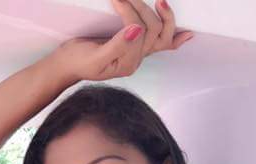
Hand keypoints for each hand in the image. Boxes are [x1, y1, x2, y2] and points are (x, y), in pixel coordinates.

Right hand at [47, 0, 192, 84]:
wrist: (67, 65)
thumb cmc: (77, 60)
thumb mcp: (93, 56)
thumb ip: (116, 45)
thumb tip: (136, 29)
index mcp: (127, 64)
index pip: (138, 32)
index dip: (129, 13)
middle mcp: (137, 59)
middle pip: (153, 29)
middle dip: (141, 9)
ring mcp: (139, 54)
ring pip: (161, 32)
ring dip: (161, 14)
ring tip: (157, 0)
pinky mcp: (137, 47)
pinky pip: (162, 45)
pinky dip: (176, 40)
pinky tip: (187, 36)